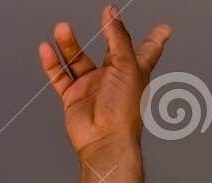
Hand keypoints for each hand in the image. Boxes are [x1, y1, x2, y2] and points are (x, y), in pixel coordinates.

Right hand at [40, 6, 170, 158]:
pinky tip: (47, 49)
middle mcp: (114, 78)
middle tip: (106, 15)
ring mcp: (92, 87)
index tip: (164, 29)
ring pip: (78, 59)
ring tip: (62, 29)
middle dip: (108, 33)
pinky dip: (52, 63)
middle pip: (110, 49)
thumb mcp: (127, 66)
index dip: (155, 39)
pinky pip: (60, 76)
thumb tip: (111, 13)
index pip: (148, 51)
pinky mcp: (74, 98)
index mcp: (134, 72)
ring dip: (69, 44)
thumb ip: (118, 37)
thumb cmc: (124, 111)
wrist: (104, 140)